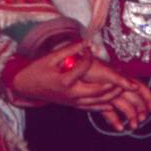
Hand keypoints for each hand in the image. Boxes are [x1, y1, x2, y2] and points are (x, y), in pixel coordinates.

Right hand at [11, 42, 150, 129]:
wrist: (25, 86)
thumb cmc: (37, 70)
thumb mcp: (51, 57)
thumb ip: (70, 50)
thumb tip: (86, 42)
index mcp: (66, 81)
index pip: (84, 67)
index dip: (88, 56)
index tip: (89, 48)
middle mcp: (71, 94)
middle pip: (98, 91)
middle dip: (113, 86)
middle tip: (125, 80)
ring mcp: (73, 101)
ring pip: (97, 101)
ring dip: (111, 96)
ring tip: (122, 89)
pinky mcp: (72, 105)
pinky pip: (91, 107)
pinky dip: (103, 105)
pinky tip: (111, 102)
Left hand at [78, 59, 150, 131]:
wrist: (70, 68)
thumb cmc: (89, 67)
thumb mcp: (105, 72)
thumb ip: (121, 79)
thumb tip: (135, 87)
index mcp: (122, 79)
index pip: (140, 88)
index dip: (148, 97)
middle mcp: (118, 87)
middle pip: (133, 100)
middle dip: (140, 111)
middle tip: (140, 122)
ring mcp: (109, 94)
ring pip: (123, 107)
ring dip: (129, 116)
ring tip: (132, 127)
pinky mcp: (99, 100)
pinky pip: (110, 111)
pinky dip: (115, 119)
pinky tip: (118, 128)